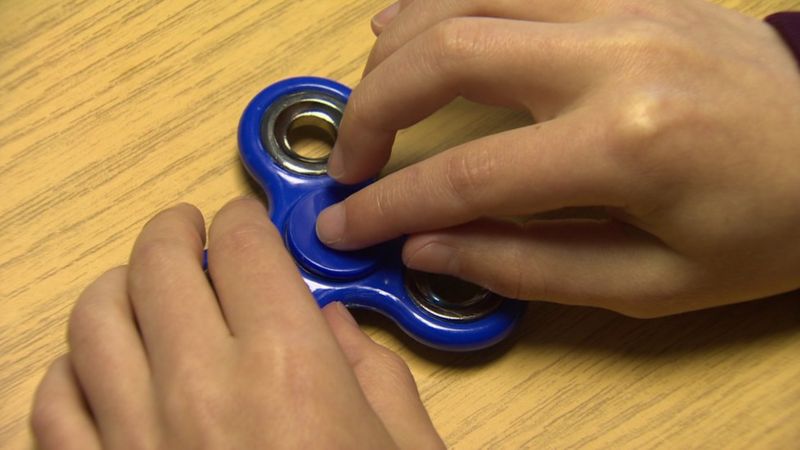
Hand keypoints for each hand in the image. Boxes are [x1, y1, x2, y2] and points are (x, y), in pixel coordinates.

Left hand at [31, 199, 442, 448]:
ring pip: (92, 322)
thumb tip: (332, 326)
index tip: (246, 224)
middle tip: (187, 229)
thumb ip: (376, 375)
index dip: (244, 221)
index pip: (244, 247)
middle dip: (173, 231)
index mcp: (288, 369)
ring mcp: (134, 442)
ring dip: (118, 288)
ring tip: (142, 287)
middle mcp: (200, 390)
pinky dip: (71, 370)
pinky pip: (51, 404)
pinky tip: (100, 371)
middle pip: (159, 264)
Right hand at [316, 0, 799, 316]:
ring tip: (368, 96)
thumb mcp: (652, 284)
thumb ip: (527, 266)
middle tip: (347, 158)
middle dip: (371, 108)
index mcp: (625, 144)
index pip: (466, 174)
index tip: (341, 224)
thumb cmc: (764, 228)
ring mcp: (621, 4)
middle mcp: (615, 54)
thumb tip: (428, 247)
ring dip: (398, 46)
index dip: (388, 204)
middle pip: (447, 52)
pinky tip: (409, 21)